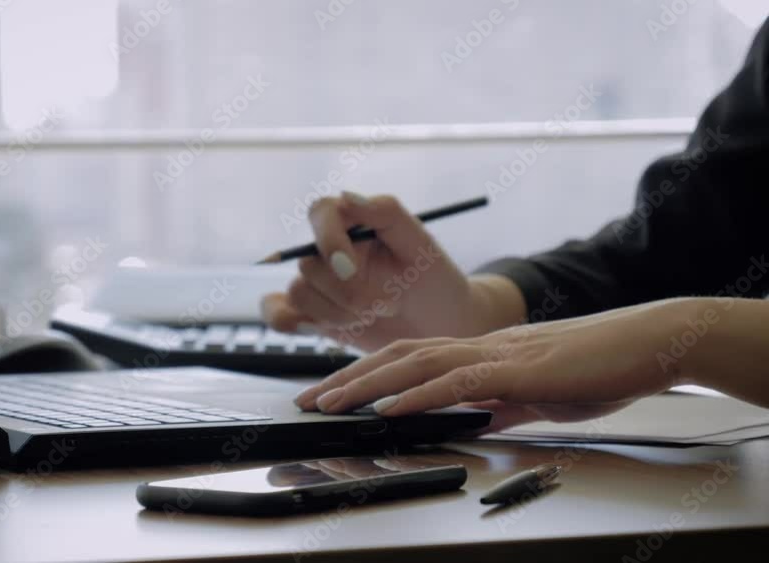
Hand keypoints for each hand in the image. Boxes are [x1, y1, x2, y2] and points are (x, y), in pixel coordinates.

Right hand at [260, 192, 522, 351]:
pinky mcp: (310, 316)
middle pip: (309, 265)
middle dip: (350, 293)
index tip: (350, 268)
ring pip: (299, 294)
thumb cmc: (433, 279)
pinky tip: (326, 328)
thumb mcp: (420, 243)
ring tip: (374, 316)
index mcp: (351, 222)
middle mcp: (327, 250)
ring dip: (338, 313)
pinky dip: (292, 322)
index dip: (328, 240)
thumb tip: (345, 196)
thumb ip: (385, 212)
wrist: (440, 326)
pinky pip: (279, 316)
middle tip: (389, 303)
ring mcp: (316, 284)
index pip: (320, 213)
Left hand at [294, 299, 695, 430]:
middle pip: (397, 355)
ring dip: (367, 384)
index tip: (331, 394)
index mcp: (480, 352)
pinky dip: (419, 394)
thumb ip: (499, 405)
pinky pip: (458, 381)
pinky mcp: (518, 369)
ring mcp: (496, 354)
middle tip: (308, 400)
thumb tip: (470, 421)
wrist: (648, 343)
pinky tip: (391, 407)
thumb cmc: (598, 367)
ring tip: (330, 402)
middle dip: (346, 379)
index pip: (408, 359)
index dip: (364, 374)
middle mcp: (479, 346)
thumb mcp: (536, 396)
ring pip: (415, 362)